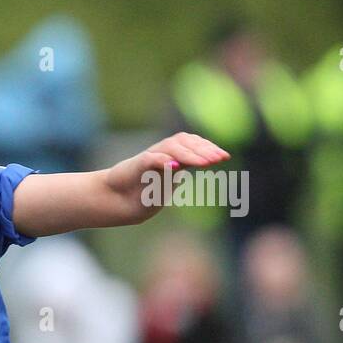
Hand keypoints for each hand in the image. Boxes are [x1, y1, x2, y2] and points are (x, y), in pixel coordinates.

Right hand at [105, 132, 230, 221]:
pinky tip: (176, 166)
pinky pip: (152, 159)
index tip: (224, 157)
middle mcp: (162, 151)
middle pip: (185, 142)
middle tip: (219, 159)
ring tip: (206, 163)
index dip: (209, 147)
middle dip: (204, 150)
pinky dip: (164, 161)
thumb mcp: (168, 183)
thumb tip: (205, 164)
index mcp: (172, 154)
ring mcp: (150, 156)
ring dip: (190, 154)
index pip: (193, 143)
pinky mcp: (137, 165)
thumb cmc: (145, 191)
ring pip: (172, 148)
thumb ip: (181, 172)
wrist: (118, 200)